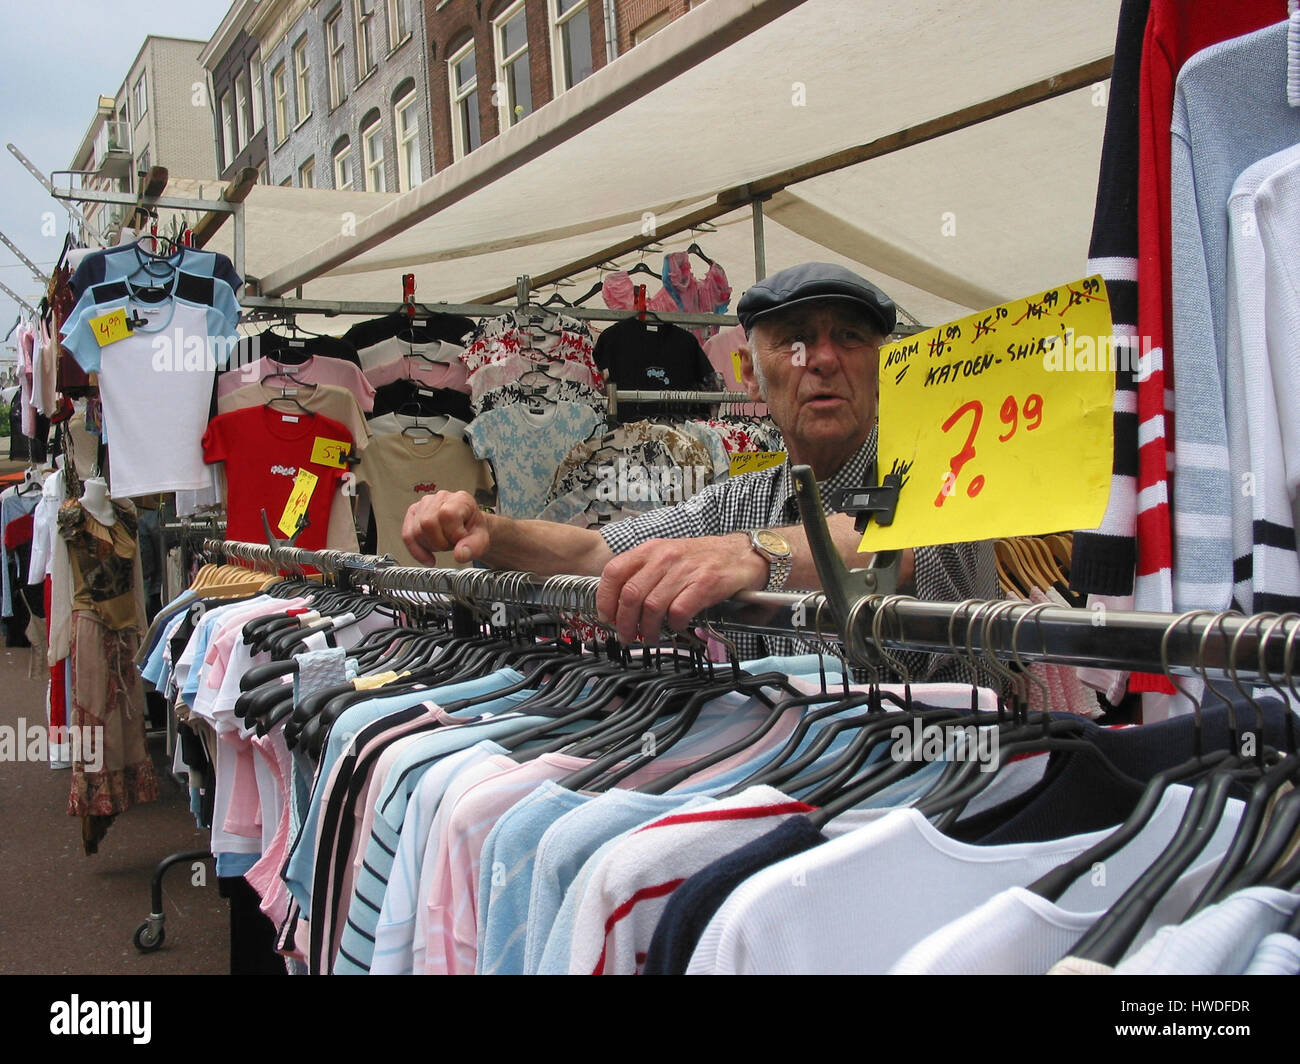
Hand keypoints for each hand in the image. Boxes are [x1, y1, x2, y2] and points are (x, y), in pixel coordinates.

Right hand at [402, 490, 489, 564]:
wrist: (469, 530)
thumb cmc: (474, 530)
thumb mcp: (482, 540)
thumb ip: (474, 547)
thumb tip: (459, 555)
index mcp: (460, 500)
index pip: (447, 515)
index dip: (453, 534)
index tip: (460, 540)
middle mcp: (441, 498)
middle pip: (428, 523)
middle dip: (440, 542)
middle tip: (451, 544)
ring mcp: (425, 504)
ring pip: (416, 531)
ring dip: (430, 545)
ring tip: (443, 543)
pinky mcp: (414, 514)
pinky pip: (407, 535)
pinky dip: (416, 551)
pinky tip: (427, 558)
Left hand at [595, 534, 767, 643]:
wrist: (743, 553)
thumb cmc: (703, 558)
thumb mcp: (668, 556)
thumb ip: (644, 573)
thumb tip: (619, 603)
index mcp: (651, 550)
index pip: (614, 571)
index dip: (605, 599)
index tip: (607, 617)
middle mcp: (665, 557)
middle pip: (631, 594)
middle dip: (624, 623)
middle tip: (627, 636)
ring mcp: (685, 570)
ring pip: (652, 606)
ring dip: (648, 629)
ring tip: (651, 637)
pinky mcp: (705, 584)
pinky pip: (679, 611)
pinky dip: (675, 625)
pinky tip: (678, 626)